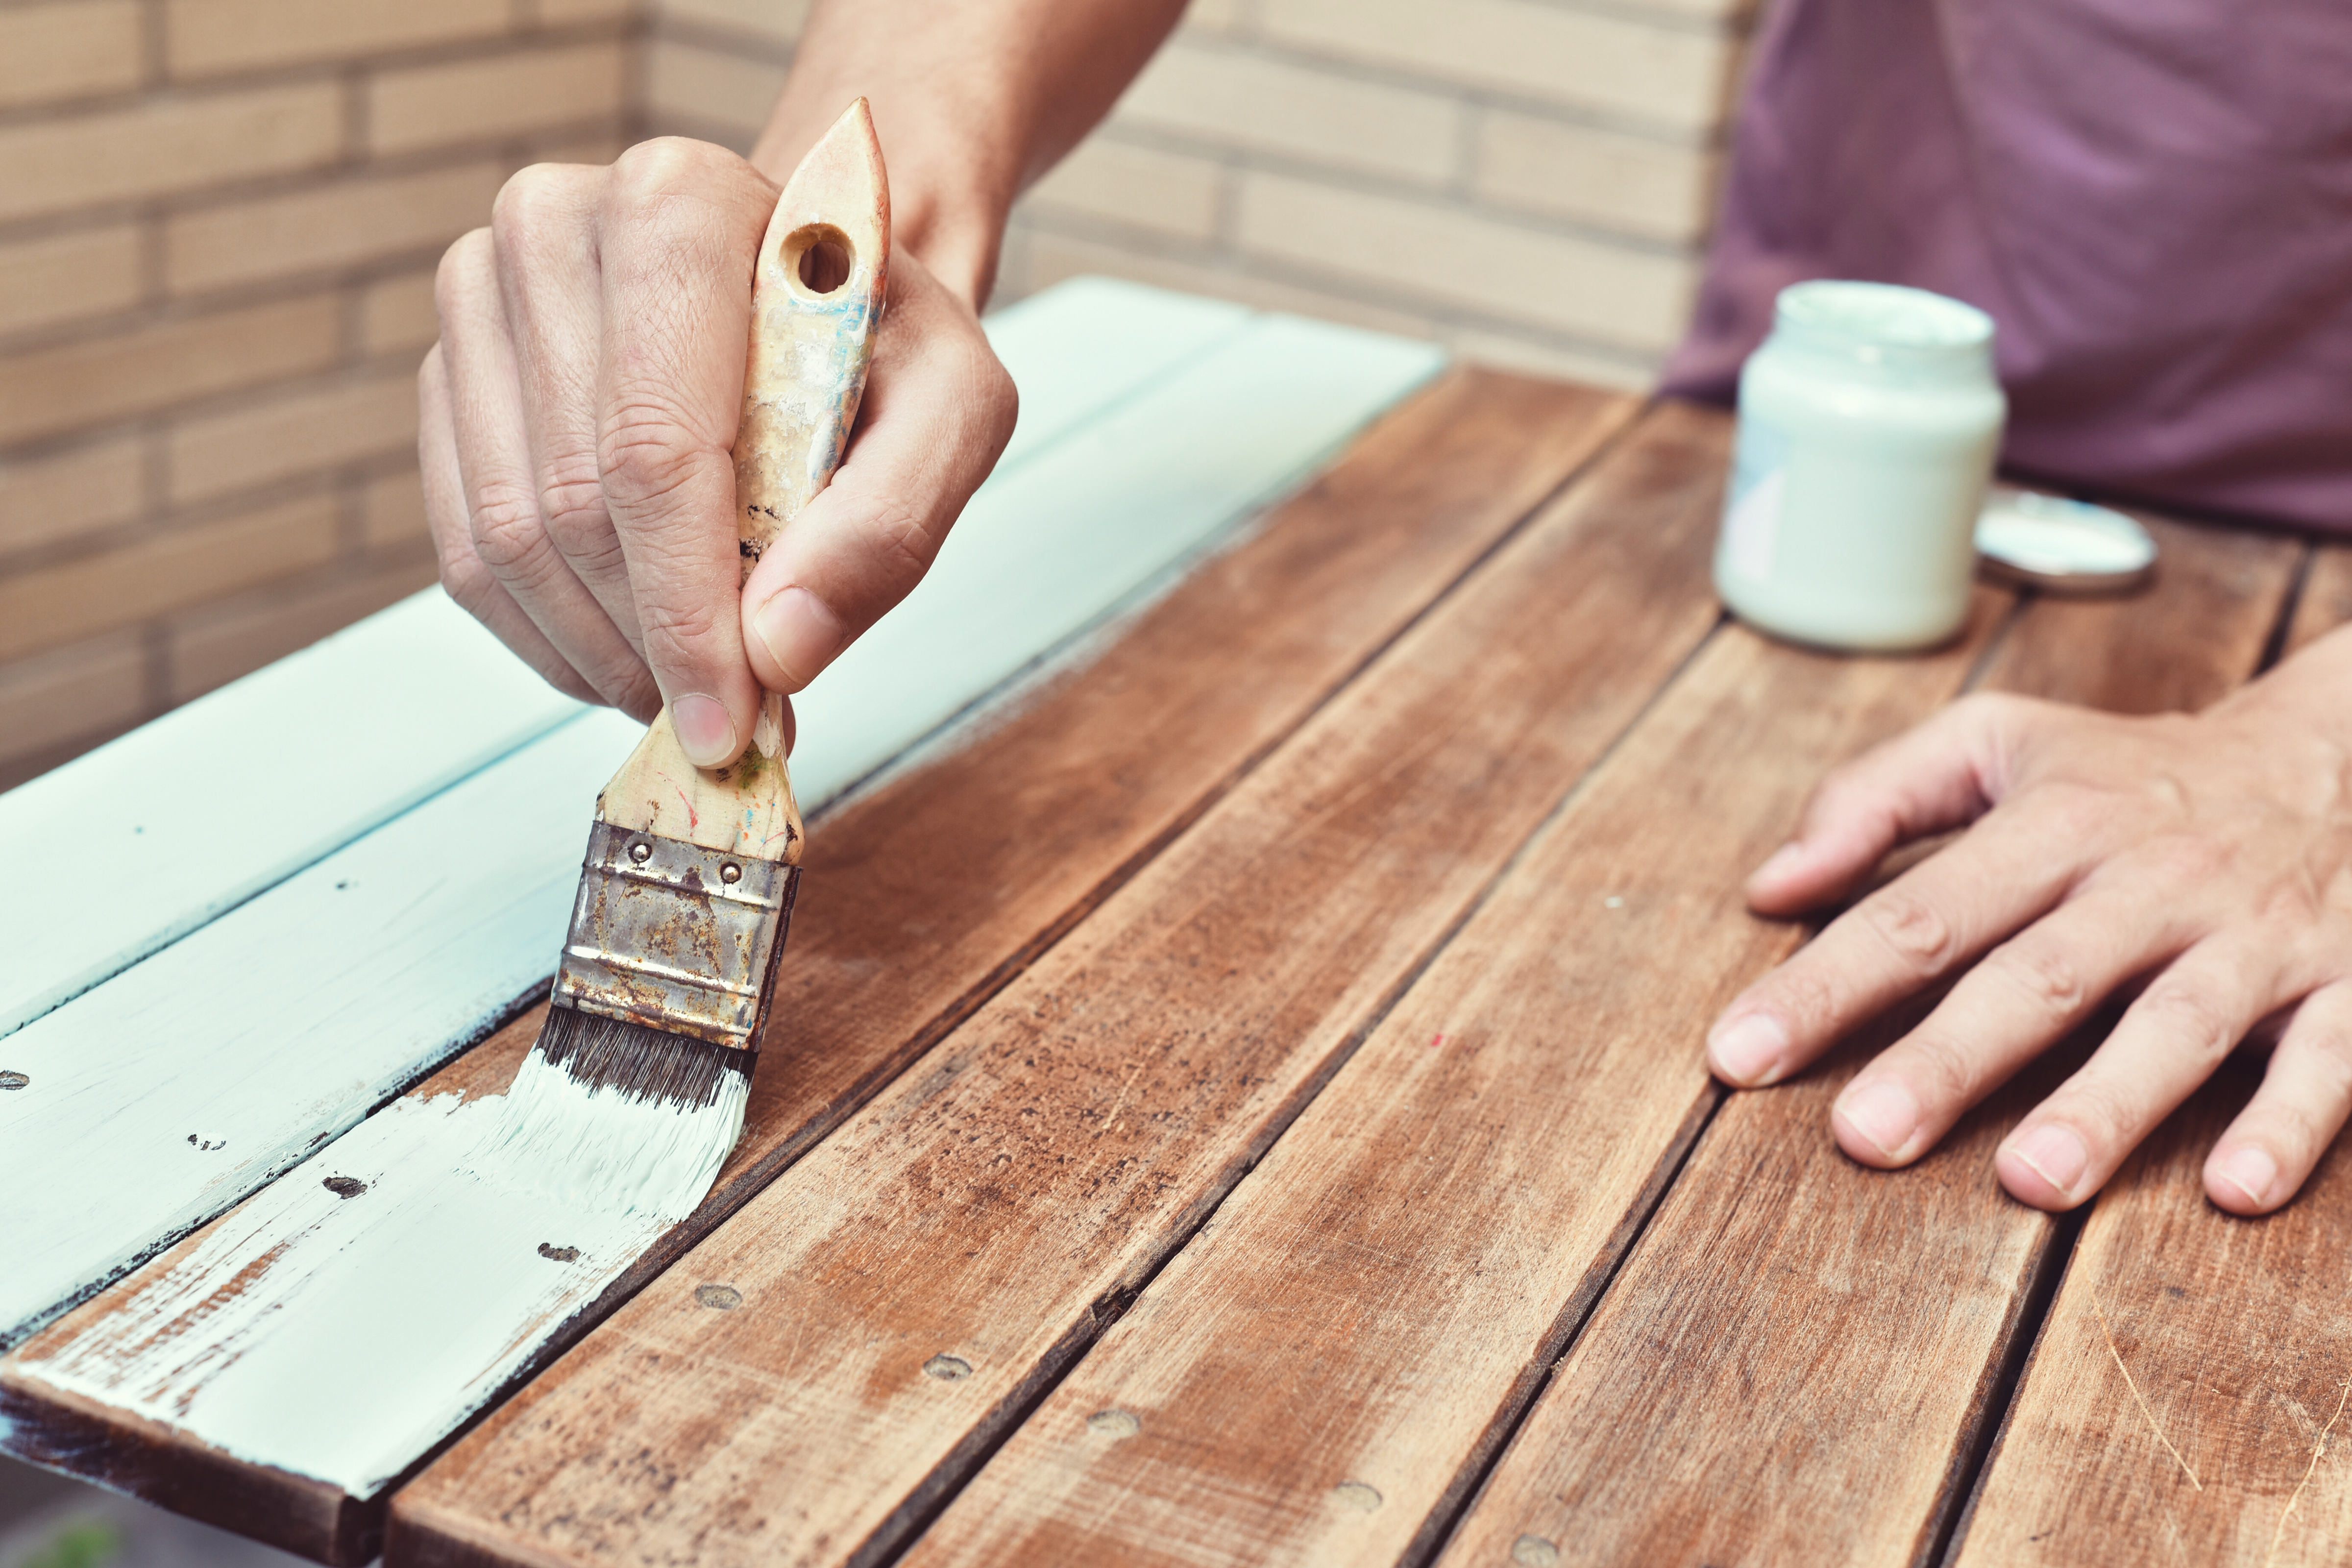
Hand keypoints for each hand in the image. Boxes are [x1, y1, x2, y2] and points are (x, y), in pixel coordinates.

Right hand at [418, 138, 1016, 764]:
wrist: (816, 299)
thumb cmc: (888, 346)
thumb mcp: (956, 412)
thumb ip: (889, 527)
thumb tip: (776, 650)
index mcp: (678, 206)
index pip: (654, 450)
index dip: (686, 612)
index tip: (731, 722)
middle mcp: (552, 225)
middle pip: (576, 504)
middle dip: (655, 645)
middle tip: (732, 719)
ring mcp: (481, 299)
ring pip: (506, 538)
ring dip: (600, 654)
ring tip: (691, 693)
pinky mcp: (453, 378)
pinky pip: (466, 549)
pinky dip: (551, 635)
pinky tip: (632, 656)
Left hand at [1705, 629, 2351, 1214]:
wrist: (2338, 751)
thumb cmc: (2130, 769)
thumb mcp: (1999, 743)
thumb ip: (1872, 801)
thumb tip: (1767, 886)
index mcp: (2053, 825)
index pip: (1917, 914)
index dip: (1823, 984)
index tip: (1737, 1052)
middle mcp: (2149, 881)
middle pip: (2036, 977)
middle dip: (1947, 1058)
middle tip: (1864, 1137)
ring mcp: (2253, 936)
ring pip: (2174, 1025)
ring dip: (2104, 1104)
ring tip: (2029, 1181)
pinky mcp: (2349, 985)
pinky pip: (2329, 1059)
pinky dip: (2287, 1122)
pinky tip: (2237, 1189)